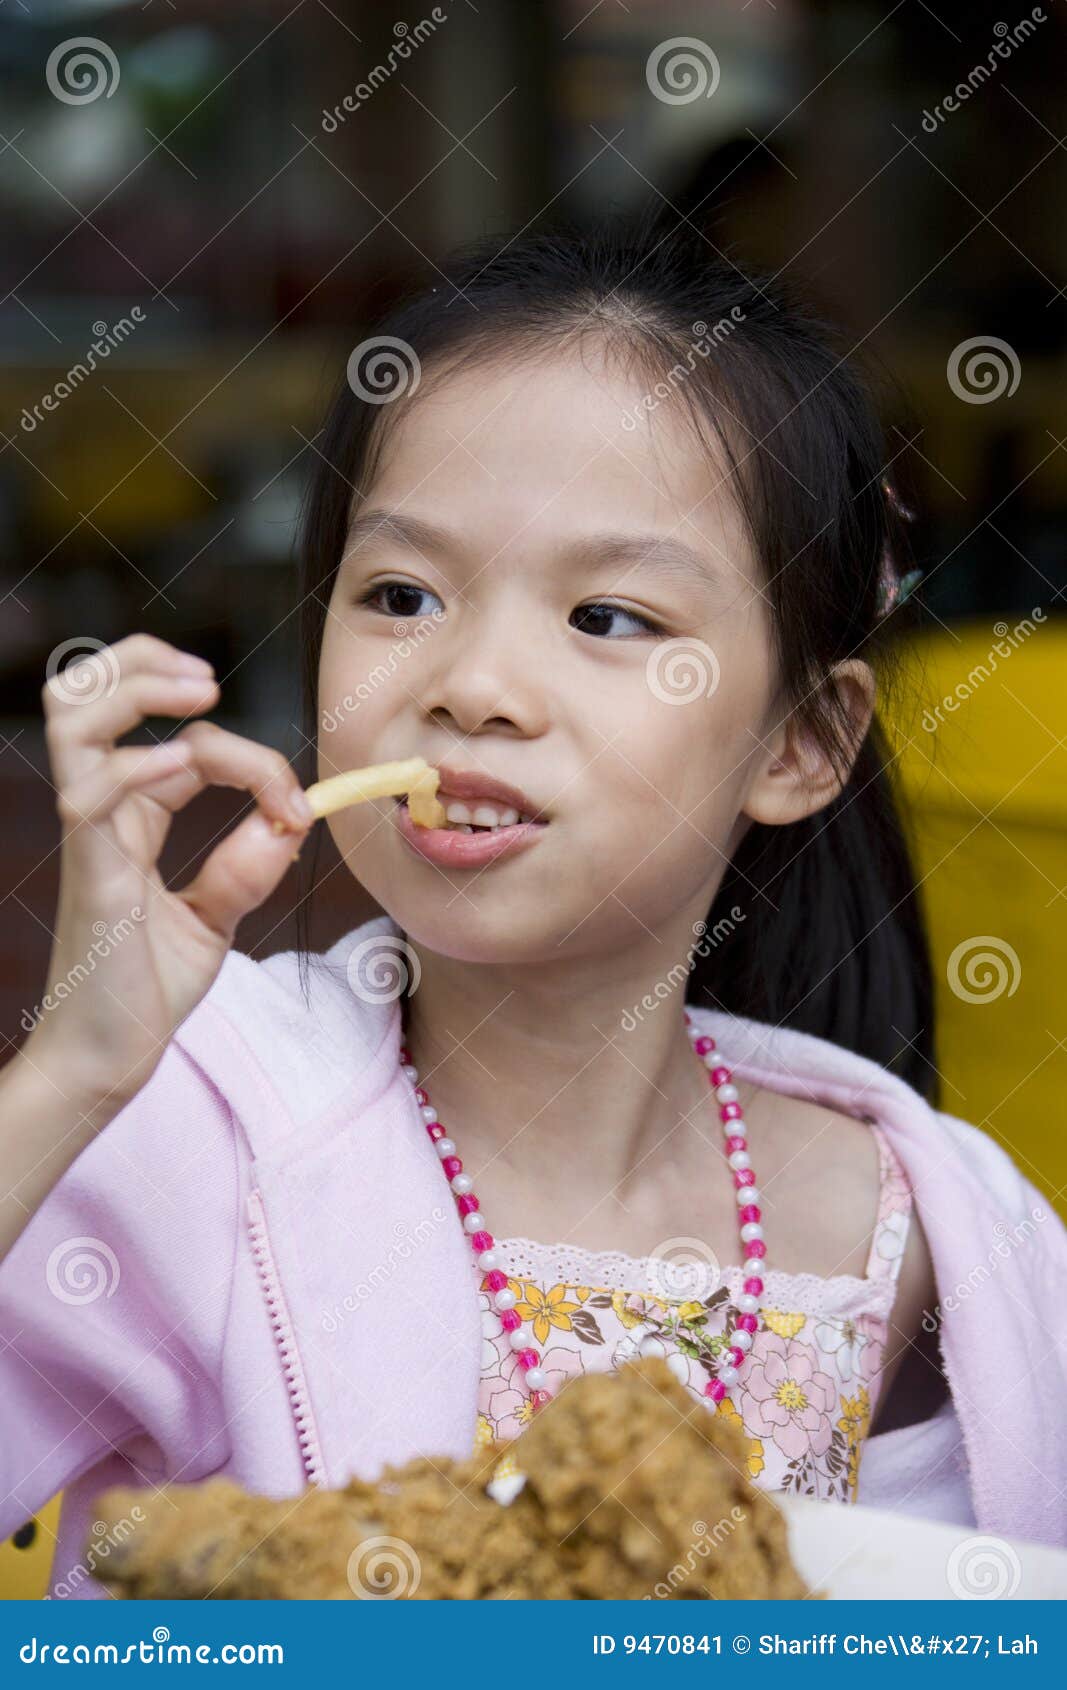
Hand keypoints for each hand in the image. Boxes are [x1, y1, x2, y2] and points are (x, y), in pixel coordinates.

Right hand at [30, 633, 314, 1106]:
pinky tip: (183, 768)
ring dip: (135, 686)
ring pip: (72, 717)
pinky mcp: (89, 874)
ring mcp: (88, 838)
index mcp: (129, 820)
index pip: (182, 747)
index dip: (249, 759)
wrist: (108, 1062)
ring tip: (197, 691)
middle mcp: (100, 815)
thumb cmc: (146, 993)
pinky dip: (138, 765)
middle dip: (144, 662)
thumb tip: (291, 818)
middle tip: (207, 680)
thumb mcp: (213, 918)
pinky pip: (91, 794)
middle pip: (87, 694)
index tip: (294, 808)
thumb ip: (245, 865)